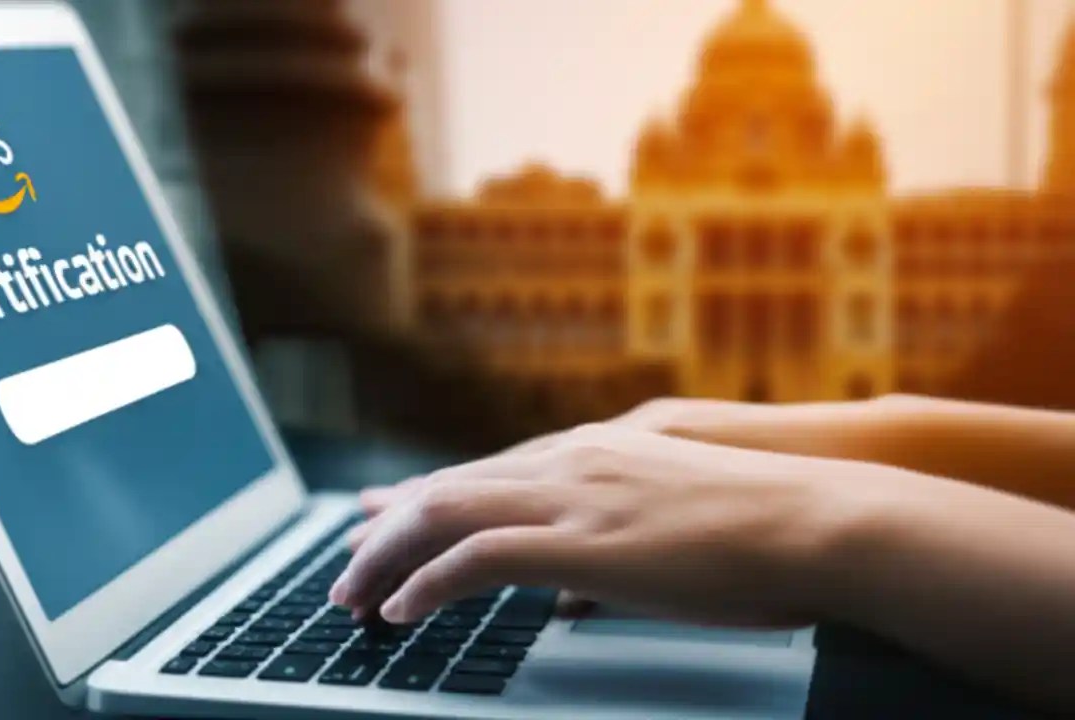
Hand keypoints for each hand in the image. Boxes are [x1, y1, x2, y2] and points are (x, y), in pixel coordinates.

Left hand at [331, 421, 851, 625]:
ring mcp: (573, 497)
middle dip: (390, 528)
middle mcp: (571, 462)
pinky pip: (476, 559)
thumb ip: (610, 545)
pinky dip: (427, 584)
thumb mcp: (672, 523)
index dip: (428, 496)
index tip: (386, 514)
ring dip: (389, 558)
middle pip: (452, 489)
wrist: (821, 515)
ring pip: (446, 516)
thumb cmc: (765, 528)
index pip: (486, 472)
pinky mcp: (582, 541)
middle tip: (346, 560)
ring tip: (352, 595)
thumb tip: (566, 592)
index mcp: (594, 453)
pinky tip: (401, 610)